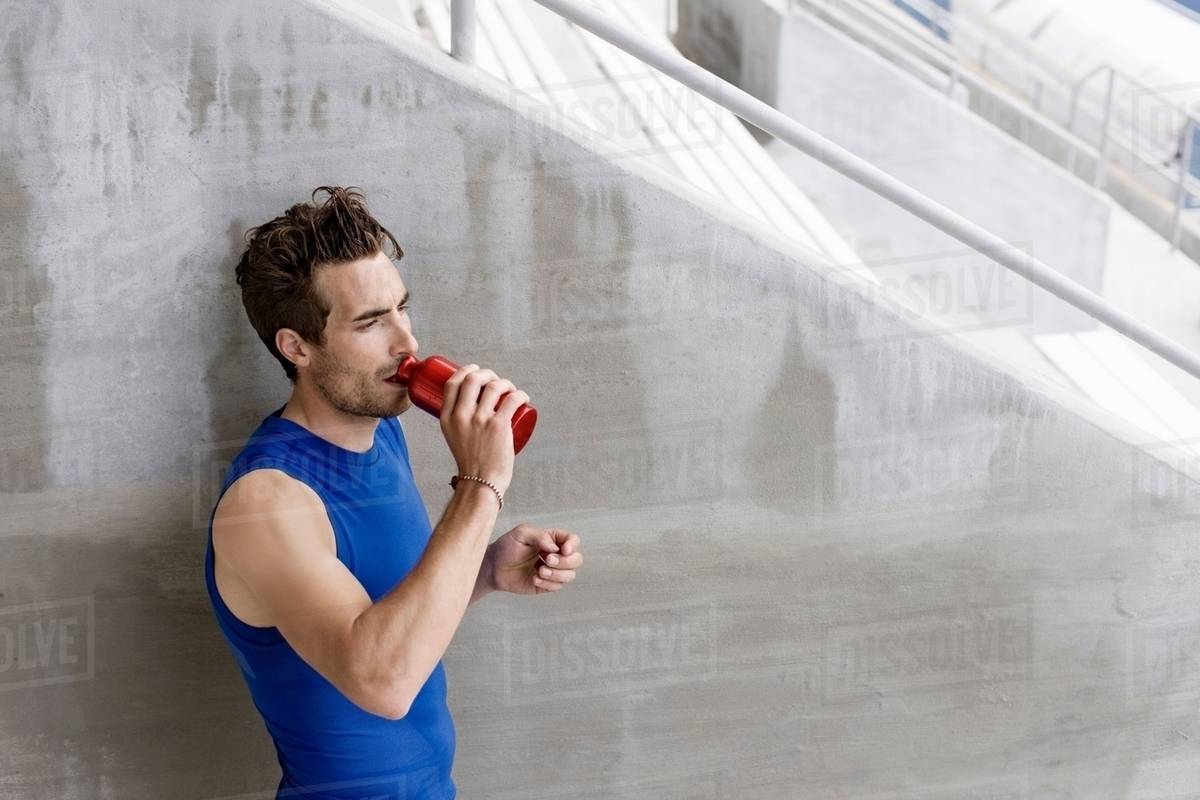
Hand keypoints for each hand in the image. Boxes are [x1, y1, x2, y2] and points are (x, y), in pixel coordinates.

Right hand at [440, 364, 527, 493]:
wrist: (480, 483)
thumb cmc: (470, 462)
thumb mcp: (453, 437)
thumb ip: (457, 421)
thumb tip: (471, 404)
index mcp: (447, 417)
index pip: (452, 383)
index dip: (465, 370)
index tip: (475, 370)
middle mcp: (461, 416)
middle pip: (473, 379)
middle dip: (486, 373)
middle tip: (494, 380)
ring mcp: (480, 420)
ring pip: (494, 386)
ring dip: (505, 382)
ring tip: (510, 389)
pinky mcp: (499, 426)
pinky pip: (512, 399)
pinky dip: (520, 393)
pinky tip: (523, 396)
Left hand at [486, 524, 582, 595]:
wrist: (494, 567)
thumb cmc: (507, 547)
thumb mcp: (521, 534)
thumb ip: (540, 536)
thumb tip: (555, 548)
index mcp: (553, 540)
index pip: (573, 540)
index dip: (572, 546)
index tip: (563, 550)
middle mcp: (556, 555)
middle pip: (577, 560)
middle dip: (565, 562)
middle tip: (547, 561)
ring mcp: (553, 571)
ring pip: (570, 575)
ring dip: (557, 574)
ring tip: (540, 571)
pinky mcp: (546, 584)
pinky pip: (558, 587)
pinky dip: (548, 584)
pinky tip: (534, 578)